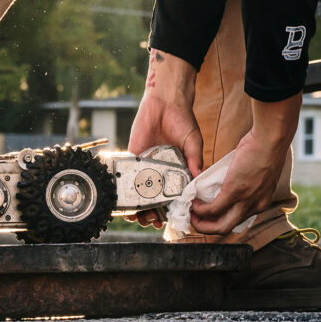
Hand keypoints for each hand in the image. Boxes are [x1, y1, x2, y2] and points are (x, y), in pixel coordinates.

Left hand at [126, 50, 201, 227]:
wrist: (165, 100)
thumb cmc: (183, 119)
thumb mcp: (193, 140)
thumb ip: (194, 158)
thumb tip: (197, 178)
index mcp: (179, 170)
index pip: (174, 195)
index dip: (171, 209)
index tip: (168, 221)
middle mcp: (162, 170)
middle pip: (156, 198)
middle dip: (152, 213)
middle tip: (150, 221)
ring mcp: (147, 165)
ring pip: (140, 192)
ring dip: (138, 206)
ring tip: (137, 217)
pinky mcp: (133, 156)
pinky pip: (127, 175)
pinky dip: (124, 189)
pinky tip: (123, 201)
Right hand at [190, 92, 301, 234]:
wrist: (271, 137)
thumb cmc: (266, 147)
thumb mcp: (260, 171)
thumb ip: (248, 179)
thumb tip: (232, 177)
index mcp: (261, 202)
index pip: (239, 220)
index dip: (220, 218)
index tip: (209, 212)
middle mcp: (255, 206)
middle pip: (227, 228)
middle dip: (207, 227)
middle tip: (195, 217)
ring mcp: (245, 200)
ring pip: (220, 226)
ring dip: (202, 223)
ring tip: (191, 213)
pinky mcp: (234, 191)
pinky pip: (213, 209)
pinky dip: (201, 209)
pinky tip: (195, 202)